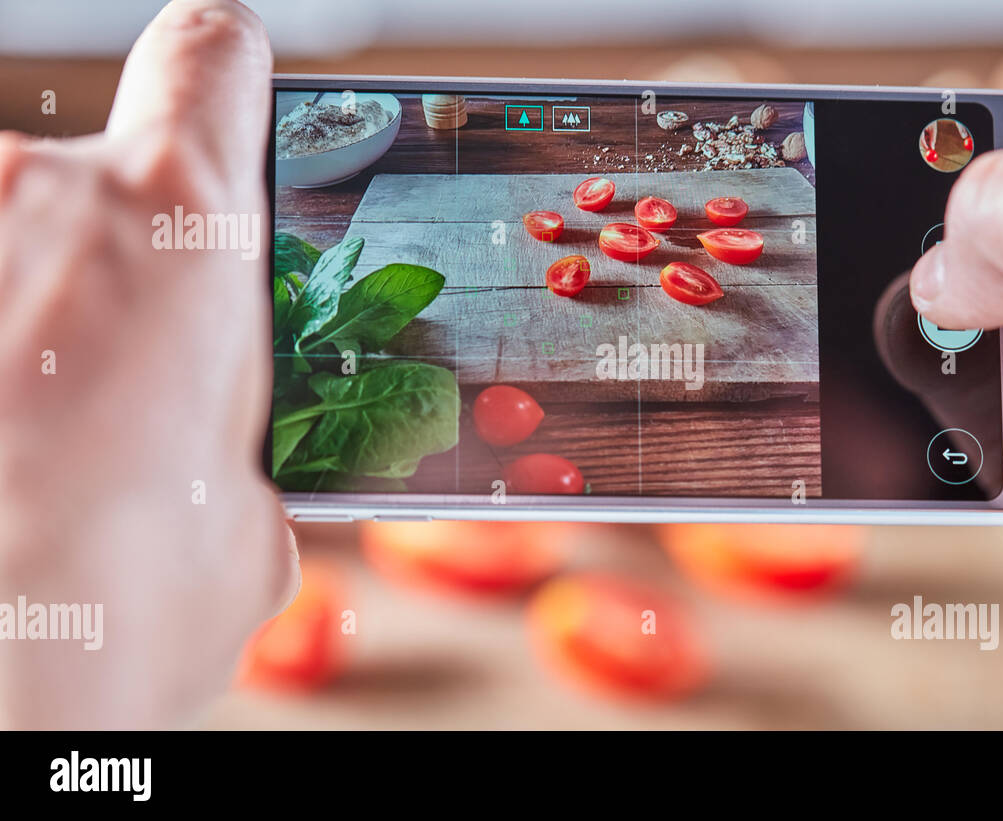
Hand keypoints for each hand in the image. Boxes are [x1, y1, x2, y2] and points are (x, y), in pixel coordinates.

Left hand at [0, 0, 295, 727]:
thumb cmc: (114, 598)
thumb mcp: (245, 534)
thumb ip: (236, 461)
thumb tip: (218, 498)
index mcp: (179, 220)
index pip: (208, 61)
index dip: (221, 84)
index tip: (221, 111)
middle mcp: (33, 189)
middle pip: (77, 184)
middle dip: (93, 277)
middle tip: (98, 393)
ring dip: (7, 330)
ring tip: (12, 448)